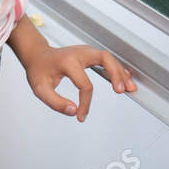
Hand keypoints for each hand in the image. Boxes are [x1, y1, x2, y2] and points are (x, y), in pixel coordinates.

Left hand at [21, 44, 136, 122]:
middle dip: (116, 74)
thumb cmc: (39, 71)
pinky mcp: (89, 54)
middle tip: (121, 91)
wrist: (37, 56)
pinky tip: (125, 79)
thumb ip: (55, 102)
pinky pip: (107, 60)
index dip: (86, 103)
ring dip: (120, 72)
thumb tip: (74, 111)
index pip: (85, 84)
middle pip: (104, 59)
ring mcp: (85, 51)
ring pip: (109, 58)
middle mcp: (79, 53)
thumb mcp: (40, 89)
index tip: (81, 116)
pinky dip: (117, 69)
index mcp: (68, 62)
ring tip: (130, 88)